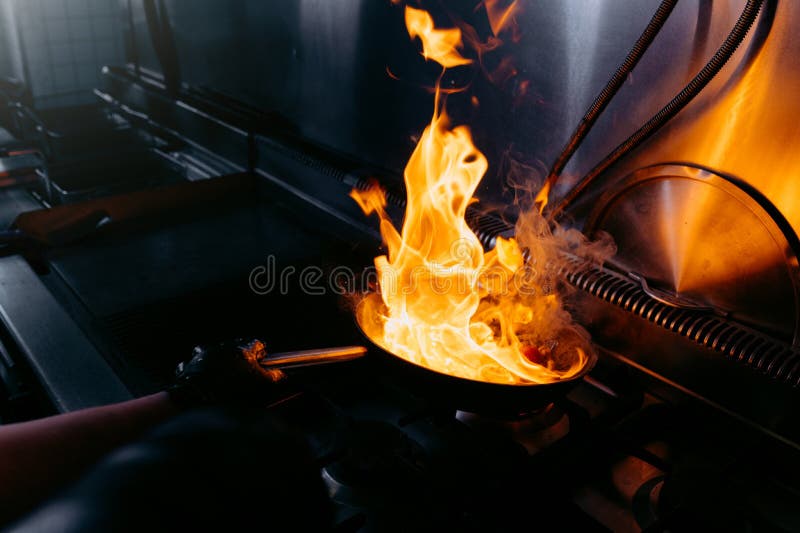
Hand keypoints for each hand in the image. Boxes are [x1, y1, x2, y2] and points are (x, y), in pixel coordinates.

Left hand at [167, 338, 287, 408]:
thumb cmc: (232, 387)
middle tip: (242, 374)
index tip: (261, 365)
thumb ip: (272, 377)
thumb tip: (280, 374)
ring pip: (214, 354)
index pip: (257, 344)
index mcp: (242, 349)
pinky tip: (201, 379)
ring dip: (217, 361)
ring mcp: (205, 354)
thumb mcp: (259, 383)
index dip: (261, 356)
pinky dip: (198, 370)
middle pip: (236, 348)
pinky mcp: (191, 364)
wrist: (199, 393)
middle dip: (240, 358)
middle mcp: (223, 347)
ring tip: (220, 376)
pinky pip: (195, 364)